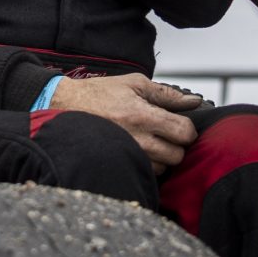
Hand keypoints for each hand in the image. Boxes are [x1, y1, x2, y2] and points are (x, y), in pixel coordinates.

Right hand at [51, 71, 199, 167]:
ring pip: (163, 167)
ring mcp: (127, 154)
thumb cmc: (99, 94)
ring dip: (163, 156)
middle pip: (177, 155)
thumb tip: (192, 102)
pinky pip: (146, 172)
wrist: (64, 107)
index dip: (188, 129)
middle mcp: (136, 139)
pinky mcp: (119, 163)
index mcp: (142, 115)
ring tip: (150, 141)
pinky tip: (141, 150)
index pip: (184, 133)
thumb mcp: (134, 84)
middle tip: (167, 134)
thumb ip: (166, 94)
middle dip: (177, 145)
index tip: (182, 125)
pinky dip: (149, 164)